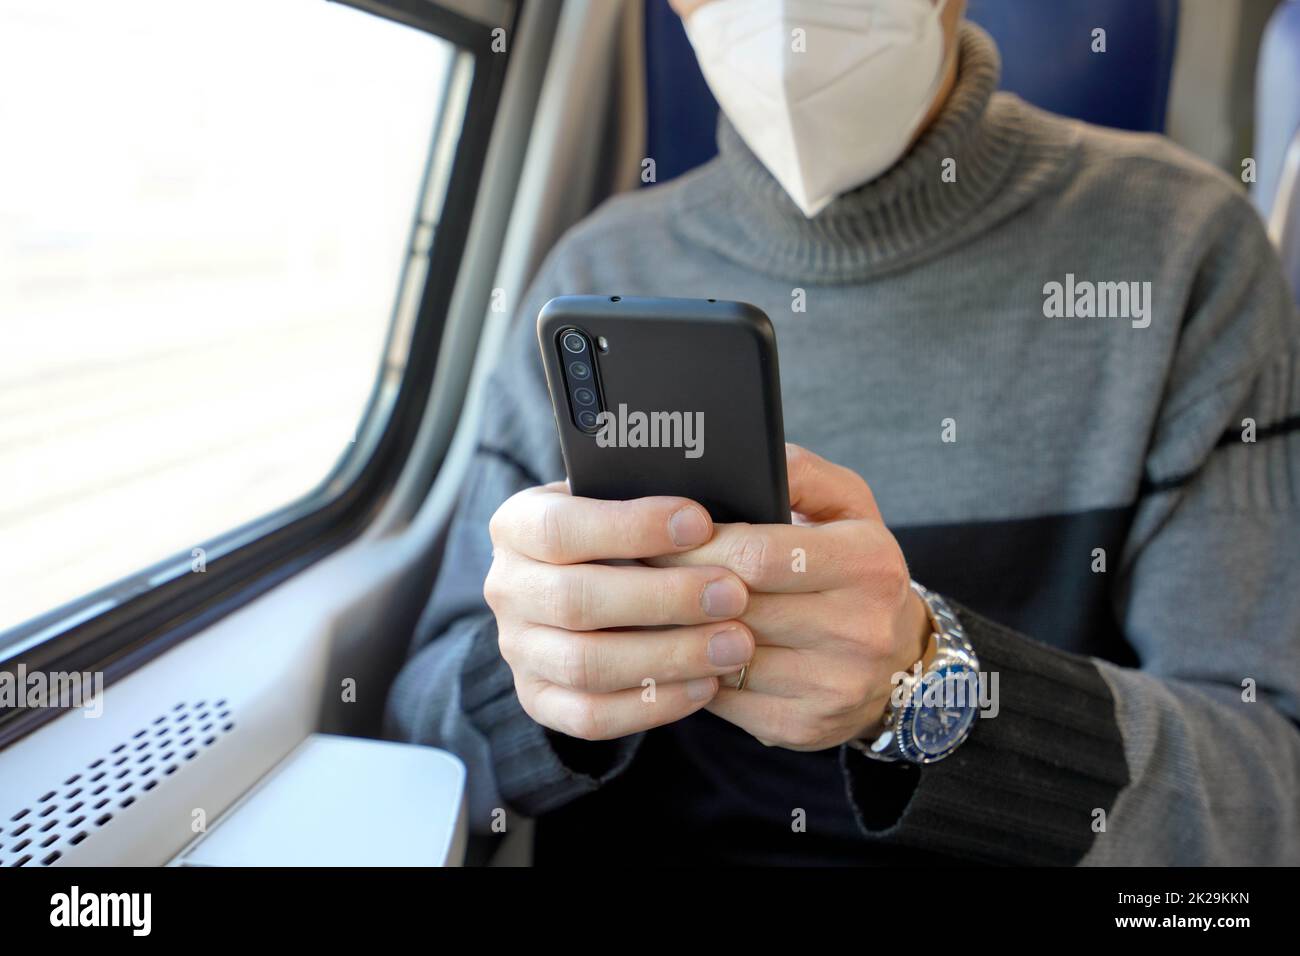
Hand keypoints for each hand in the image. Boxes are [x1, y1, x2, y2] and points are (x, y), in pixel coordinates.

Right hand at [484, 484, 754, 739]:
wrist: (583, 582)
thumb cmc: (618, 531)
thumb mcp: (619, 498)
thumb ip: (646, 498)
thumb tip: (713, 508)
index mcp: (517, 525)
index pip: (561, 528)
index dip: (632, 528)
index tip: (701, 524)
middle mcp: (507, 588)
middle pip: (576, 601)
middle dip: (664, 599)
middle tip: (734, 594)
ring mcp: (518, 650)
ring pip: (587, 664)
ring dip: (670, 656)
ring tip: (735, 644)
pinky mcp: (538, 699)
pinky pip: (592, 717)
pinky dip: (655, 705)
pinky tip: (708, 684)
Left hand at [647, 444, 931, 750]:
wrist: (898, 660)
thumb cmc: (854, 567)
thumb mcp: (848, 506)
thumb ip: (801, 472)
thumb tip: (748, 456)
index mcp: (868, 565)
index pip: (763, 553)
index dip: (699, 544)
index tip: (655, 533)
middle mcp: (859, 630)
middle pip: (736, 605)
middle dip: (673, 582)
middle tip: (624, 563)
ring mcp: (832, 685)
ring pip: (722, 655)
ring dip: (669, 629)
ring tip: (633, 602)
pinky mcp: (803, 725)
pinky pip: (722, 696)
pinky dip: (686, 670)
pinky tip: (664, 645)